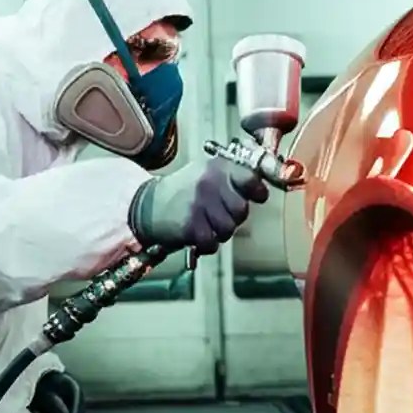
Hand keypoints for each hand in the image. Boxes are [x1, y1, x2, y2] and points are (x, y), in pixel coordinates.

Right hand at [128, 155, 268, 254]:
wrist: (147, 206)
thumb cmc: (184, 191)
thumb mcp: (207, 172)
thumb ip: (234, 175)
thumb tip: (265, 177)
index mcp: (217, 168)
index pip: (251, 178)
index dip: (257, 191)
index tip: (255, 196)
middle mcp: (209, 183)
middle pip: (241, 210)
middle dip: (233, 217)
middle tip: (218, 214)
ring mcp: (199, 204)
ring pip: (228, 228)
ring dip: (220, 232)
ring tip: (205, 223)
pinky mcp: (190, 225)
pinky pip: (212, 243)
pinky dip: (207, 244)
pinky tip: (197, 235)